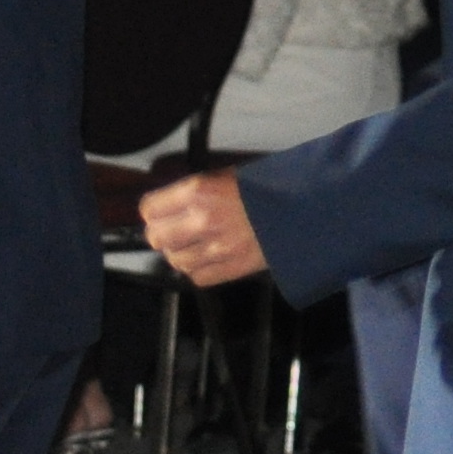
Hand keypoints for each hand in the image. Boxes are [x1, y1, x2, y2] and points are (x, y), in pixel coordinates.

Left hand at [140, 168, 266, 286]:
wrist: (302, 210)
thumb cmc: (266, 188)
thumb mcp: (226, 176)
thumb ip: (195, 192)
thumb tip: (171, 204)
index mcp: (199, 191)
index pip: (150, 208)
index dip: (153, 210)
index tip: (159, 210)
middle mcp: (202, 220)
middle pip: (156, 238)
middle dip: (161, 233)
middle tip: (172, 229)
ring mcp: (216, 248)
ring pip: (175, 260)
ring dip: (180, 252)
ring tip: (193, 243)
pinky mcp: (230, 268)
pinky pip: (197, 276)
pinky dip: (198, 269)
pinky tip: (208, 256)